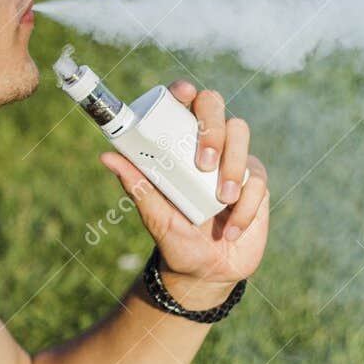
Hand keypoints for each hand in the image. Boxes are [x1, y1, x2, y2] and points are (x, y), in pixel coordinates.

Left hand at [98, 82, 268, 290]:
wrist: (206, 271)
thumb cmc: (175, 237)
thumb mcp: (154, 214)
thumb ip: (138, 185)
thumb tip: (106, 156)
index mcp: (179, 142)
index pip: (184, 103)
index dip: (185, 91)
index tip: (184, 94)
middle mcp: (208, 143)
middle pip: (217, 107)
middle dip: (212, 130)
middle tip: (203, 163)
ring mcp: (234, 159)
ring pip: (241, 135)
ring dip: (233, 166)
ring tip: (222, 200)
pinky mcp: (256, 182)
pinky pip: (257, 180)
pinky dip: (245, 206)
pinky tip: (232, 230)